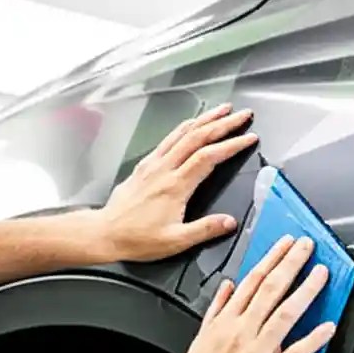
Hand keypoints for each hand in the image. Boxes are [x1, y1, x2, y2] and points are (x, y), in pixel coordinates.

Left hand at [97, 104, 255, 261]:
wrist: (105, 233)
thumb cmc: (137, 238)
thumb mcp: (176, 241)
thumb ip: (205, 229)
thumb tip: (229, 222)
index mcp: (175, 186)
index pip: (209, 157)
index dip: (231, 145)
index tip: (248, 138)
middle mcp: (164, 170)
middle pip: (197, 137)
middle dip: (223, 124)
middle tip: (242, 115)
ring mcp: (153, 165)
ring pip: (182, 133)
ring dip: (204, 119)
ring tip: (221, 110)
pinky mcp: (144, 166)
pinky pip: (167, 139)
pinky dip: (183, 128)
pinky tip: (190, 125)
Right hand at [167, 236, 336, 352]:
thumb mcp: (200, 340)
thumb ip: (216, 311)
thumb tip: (228, 287)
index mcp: (224, 323)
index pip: (252, 281)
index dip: (273, 258)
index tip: (285, 245)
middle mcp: (241, 333)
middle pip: (271, 289)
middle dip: (292, 263)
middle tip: (307, 246)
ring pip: (285, 314)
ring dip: (306, 290)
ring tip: (321, 273)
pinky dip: (313, 339)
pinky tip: (327, 326)